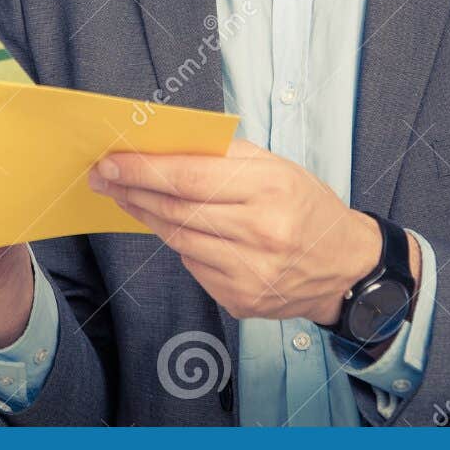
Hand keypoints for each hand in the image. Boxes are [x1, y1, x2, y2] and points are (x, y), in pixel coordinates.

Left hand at [89, 138, 415, 326]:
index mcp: (270, 188)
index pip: (188, 178)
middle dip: (132, 191)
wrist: (345, 265)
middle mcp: (262, 233)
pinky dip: (180, 245)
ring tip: (128, 197)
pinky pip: (193, 266)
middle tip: (103, 178)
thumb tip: (159, 149)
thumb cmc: (304, 205)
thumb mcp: (275, 166)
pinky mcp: (242, 300)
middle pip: (176, 210)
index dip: (142, 170)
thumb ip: (221, 157)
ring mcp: (252, 273)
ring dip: (147, 216)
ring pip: (179, 240)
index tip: (109, 162)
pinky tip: (175, 228)